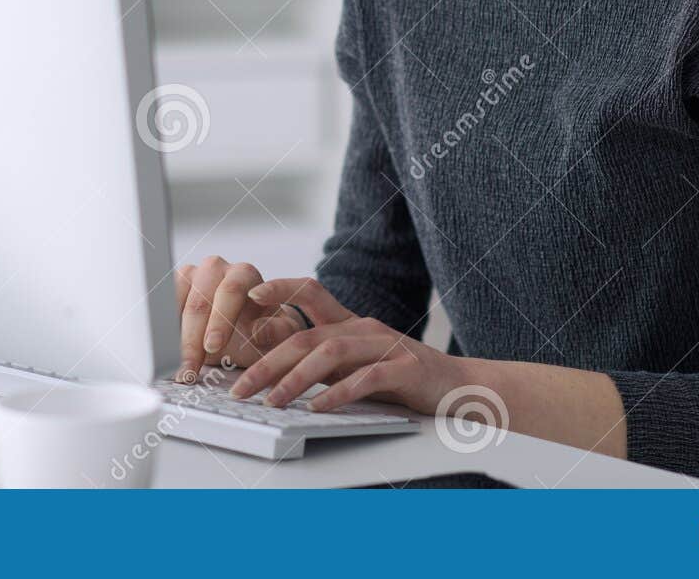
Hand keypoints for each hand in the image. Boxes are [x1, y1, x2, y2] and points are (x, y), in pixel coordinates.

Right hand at [173, 256, 306, 382]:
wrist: (246, 331)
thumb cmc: (263, 330)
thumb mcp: (280, 335)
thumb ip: (277, 331)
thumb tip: (259, 330)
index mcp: (244, 273)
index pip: (231, 291)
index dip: (220, 320)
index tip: (213, 347)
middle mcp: (216, 268)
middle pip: (199, 301)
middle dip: (192, 339)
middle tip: (190, 370)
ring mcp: (191, 275)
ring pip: (174, 304)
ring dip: (173, 340)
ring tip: (176, 369)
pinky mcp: (172, 287)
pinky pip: (160, 307)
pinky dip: (161, 333)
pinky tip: (164, 355)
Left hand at [227, 277, 467, 413]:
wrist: (458, 386)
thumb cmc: (400, 379)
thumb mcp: (354, 367)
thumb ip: (321, 365)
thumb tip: (271, 374)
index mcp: (349, 322)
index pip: (310, 292)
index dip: (280, 289)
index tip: (250, 297)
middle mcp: (364, 327)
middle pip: (308, 336)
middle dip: (268, 362)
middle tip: (240, 387)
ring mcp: (386, 346)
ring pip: (331, 353)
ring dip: (296, 379)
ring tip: (272, 400)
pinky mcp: (405, 369)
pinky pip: (366, 379)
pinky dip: (338, 394)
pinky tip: (318, 408)